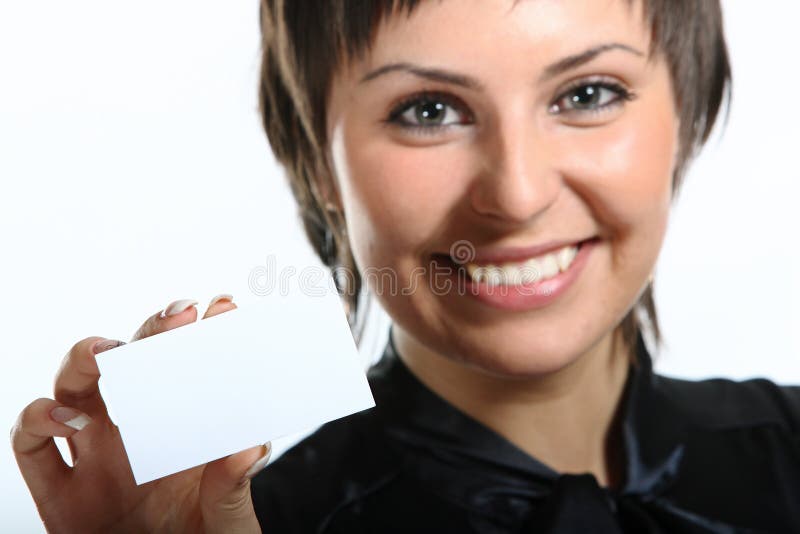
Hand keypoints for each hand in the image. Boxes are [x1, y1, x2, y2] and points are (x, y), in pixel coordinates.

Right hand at [11, 295, 268, 533]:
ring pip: (72, 389)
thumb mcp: (229, 522)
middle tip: (179, 315)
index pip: (187, 369)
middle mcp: (133, 436)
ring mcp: (93, 460)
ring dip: (84, 361)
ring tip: (110, 356)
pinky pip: (30, 447)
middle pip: (129, 365)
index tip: (223, 307)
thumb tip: (250, 446)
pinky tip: (63, 422)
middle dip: (149, 333)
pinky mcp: (59, 496)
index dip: (199, 336)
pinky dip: (36, 422)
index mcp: (180, 433)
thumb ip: (233, 486)